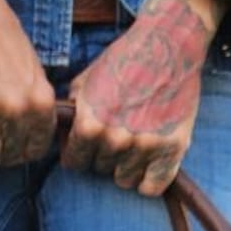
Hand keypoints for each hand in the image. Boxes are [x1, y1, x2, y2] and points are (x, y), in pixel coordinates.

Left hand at [62, 0, 227, 196]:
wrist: (167, 44)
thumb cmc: (123, 61)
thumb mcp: (85, 82)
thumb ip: (71, 114)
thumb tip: (57, 138)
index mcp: (90, 125)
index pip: (74, 163)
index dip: (80, 152)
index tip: (89, 143)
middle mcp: (116, 139)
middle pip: (100, 171)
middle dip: (105, 155)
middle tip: (119, 133)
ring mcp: (145, 146)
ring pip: (125, 180)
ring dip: (127, 166)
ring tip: (135, 141)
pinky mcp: (172, 148)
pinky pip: (152, 187)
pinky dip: (150, 180)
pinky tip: (150, 162)